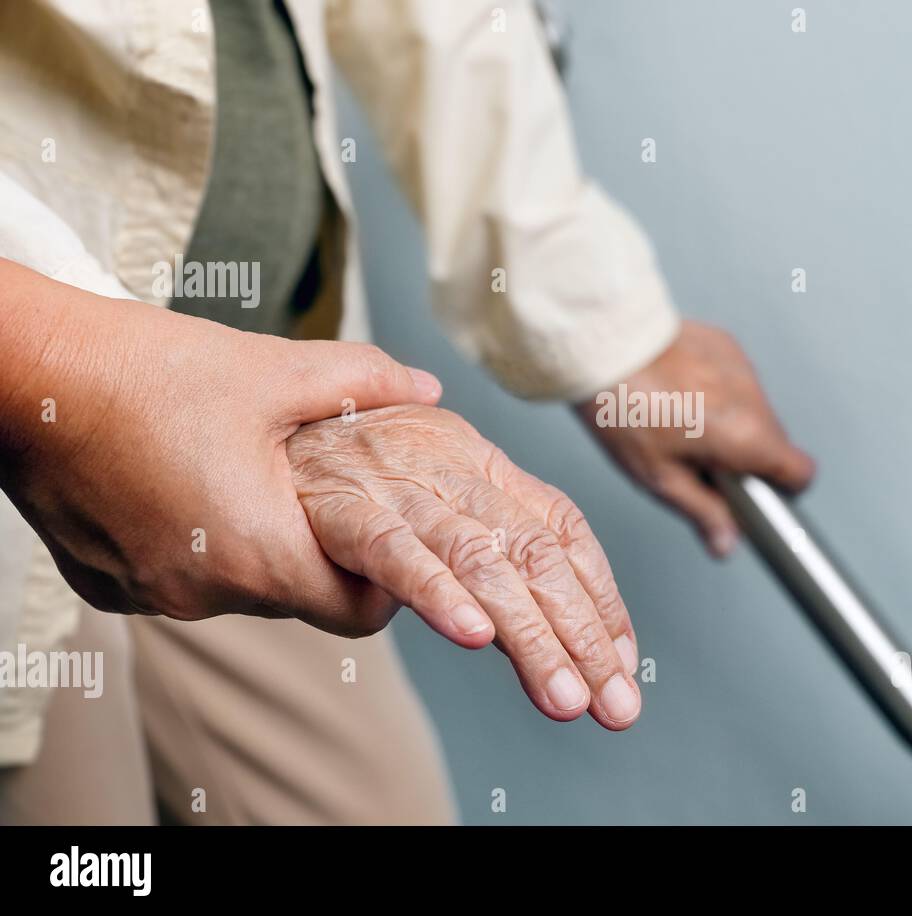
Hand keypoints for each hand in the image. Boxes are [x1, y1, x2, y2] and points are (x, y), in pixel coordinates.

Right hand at [0, 261, 442, 633]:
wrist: (25, 375)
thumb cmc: (147, 372)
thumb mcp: (275, 369)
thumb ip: (364, 382)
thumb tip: (427, 387)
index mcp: (258, 554)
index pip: (357, 615)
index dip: (386, 580)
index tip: (384, 537)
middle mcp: (202, 595)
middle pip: (297, 598)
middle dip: (318, 550)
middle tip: (315, 487)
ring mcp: (149, 596)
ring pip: (239, 588)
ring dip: (257, 543)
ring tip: (247, 473)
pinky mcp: (108, 587)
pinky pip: (180, 579)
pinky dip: (198, 544)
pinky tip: (184, 484)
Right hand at [287, 404, 642, 729]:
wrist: (229, 421)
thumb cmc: (324, 473)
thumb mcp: (414, 500)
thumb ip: (462, 552)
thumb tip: (505, 626)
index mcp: (476, 461)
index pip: (560, 530)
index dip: (599, 597)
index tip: (623, 663)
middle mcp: (447, 466)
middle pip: (533, 553)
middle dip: (582, 635)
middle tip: (614, 704)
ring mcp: (394, 482)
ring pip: (480, 558)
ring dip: (528, 634)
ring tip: (563, 696)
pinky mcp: (336, 503)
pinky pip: (394, 548)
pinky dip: (437, 590)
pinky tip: (473, 635)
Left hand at [576, 320, 814, 556]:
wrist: (605, 347)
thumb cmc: (625, 411)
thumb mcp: (660, 477)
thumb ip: (703, 513)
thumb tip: (725, 543)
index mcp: (747, 438)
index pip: (801, 472)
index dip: (783, 489)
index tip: (754, 492)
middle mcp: (755, 399)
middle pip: (775, 442)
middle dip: (748, 457)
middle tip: (701, 460)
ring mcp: (743, 367)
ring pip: (754, 410)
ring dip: (733, 423)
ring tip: (684, 425)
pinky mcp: (726, 345)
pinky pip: (736, 380)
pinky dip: (718, 392)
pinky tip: (681, 393)